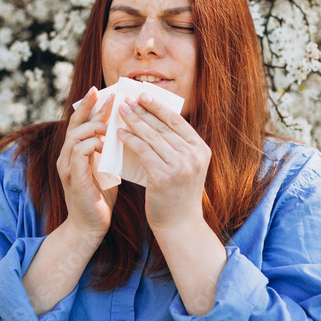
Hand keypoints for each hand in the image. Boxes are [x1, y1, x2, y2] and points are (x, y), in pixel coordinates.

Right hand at [57, 86, 117, 236]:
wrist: (90, 227)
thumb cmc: (101, 198)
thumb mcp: (106, 169)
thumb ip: (108, 151)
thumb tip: (125, 131)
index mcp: (75, 153)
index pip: (80, 123)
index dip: (90, 107)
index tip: (103, 91)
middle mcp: (67, 157)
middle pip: (75, 124)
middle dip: (91, 108)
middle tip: (107, 95)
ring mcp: (67, 167)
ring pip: (76, 136)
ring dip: (94, 127)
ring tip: (109, 125)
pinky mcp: (73, 178)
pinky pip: (79, 153)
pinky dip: (93, 145)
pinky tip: (106, 144)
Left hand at [117, 92, 210, 232]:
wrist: (180, 226)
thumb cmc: (178, 196)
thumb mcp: (185, 168)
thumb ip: (177, 147)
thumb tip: (154, 122)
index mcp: (201, 150)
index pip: (177, 121)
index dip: (158, 106)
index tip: (143, 95)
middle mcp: (193, 156)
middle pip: (163, 126)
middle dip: (142, 110)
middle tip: (127, 99)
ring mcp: (180, 166)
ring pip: (152, 136)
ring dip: (134, 121)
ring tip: (120, 111)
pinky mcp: (163, 176)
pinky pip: (143, 151)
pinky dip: (130, 139)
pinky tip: (119, 133)